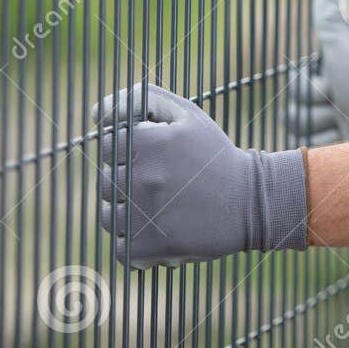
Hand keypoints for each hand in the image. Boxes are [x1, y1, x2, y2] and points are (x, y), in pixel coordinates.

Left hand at [92, 83, 306, 268]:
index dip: (128, 150)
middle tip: (163, 184)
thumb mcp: (189, 115)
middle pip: (106, 181)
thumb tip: (98, 111)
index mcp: (148, 142)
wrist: (250, 202)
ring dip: (129, 214)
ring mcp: (143, 214)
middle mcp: (142, 176)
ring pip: (109, 215)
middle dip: (129, 182)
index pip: (107, 144)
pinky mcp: (148, 246)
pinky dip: (136, 242)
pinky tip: (162, 231)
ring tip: (162, 209)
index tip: (151, 158)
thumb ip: (145, 100)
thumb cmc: (214, 157)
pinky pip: (120, 247)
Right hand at [286, 0, 348, 145]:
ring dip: (326, 129)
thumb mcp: (343, 48)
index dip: (313, 89)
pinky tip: (347, 141)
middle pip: (294, 114)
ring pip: (302, 134)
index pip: (295, 89)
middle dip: (319, 110)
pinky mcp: (331, 153)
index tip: (335, 84)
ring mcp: (327, 131)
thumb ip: (329, 20)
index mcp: (324, 81)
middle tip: (343, 107)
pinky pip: (310, 151)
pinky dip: (330, 146)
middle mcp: (323, 106)